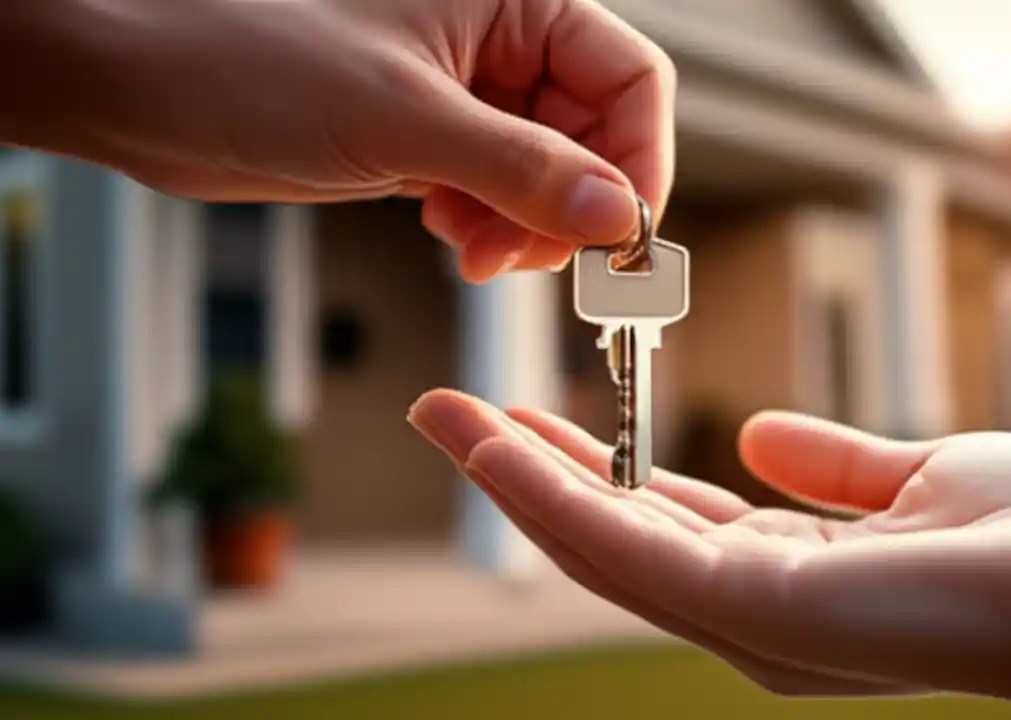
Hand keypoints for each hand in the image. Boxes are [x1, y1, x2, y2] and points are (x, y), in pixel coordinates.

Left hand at [4, 0, 674, 280]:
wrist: (142, 84)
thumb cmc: (246, 53)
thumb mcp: (404, 117)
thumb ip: (523, 169)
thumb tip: (618, 215)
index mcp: (512, 1)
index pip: (627, 80)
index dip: (639, 162)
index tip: (623, 236)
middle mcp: (496, 43)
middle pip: (594, 135)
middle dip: (573, 207)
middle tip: (533, 256)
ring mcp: (462, 93)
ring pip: (548, 173)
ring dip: (527, 227)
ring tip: (477, 251)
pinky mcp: (426, 137)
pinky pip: (495, 191)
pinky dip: (488, 226)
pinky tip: (452, 237)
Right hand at [408, 390, 1010, 718]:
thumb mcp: (916, 477)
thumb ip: (834, 466)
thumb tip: (759, 437)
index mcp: (791, 572)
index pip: (666, 517)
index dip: (594, 468)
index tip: (536, 414)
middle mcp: (753, 609)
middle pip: (612, 535)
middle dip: (528, 473)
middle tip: (452, 411)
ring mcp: (746, 620)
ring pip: (598, 544)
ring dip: (516, 481)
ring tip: (447, 417)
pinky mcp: (751, 613)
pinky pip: (627, 549)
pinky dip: (553, 500)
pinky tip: (499, 450)